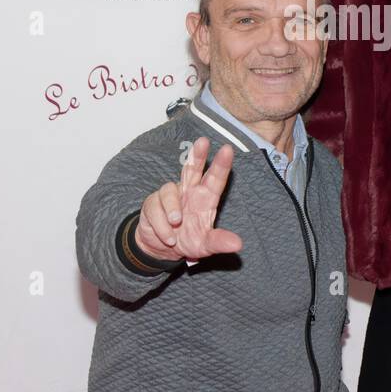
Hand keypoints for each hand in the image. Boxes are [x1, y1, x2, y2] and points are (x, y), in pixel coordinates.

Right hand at [135, 137, 240, 261]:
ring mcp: (169, 195)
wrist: (161, 250)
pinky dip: (162, 226)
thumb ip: (218, 242)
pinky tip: (167, 237)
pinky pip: (155, 209)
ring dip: (172, 209)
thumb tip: (238, 245)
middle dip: (197, 155)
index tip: (228, 149)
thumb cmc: (188, 241)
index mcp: (205, 198)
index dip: (222, 165)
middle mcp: (188, 191)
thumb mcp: (204, 245)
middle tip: (203, 141)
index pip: (215, 179)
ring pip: (169, 190)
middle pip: (192, 169)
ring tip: (176, 224)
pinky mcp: (153, 203)